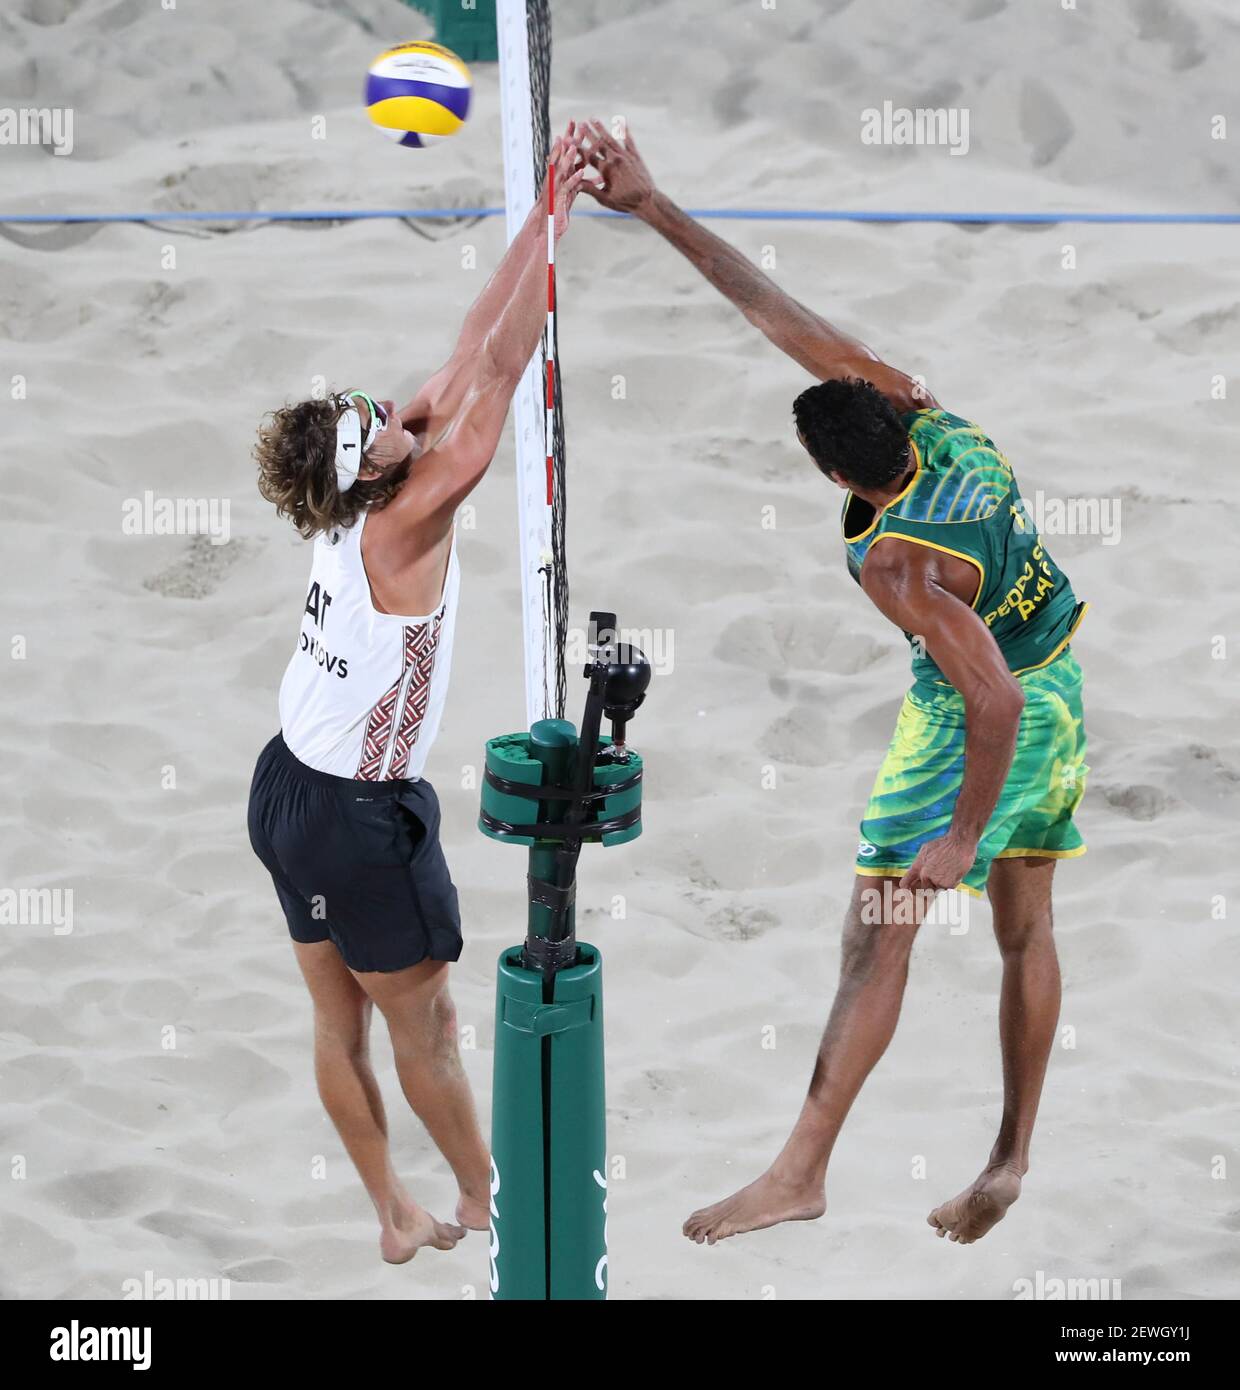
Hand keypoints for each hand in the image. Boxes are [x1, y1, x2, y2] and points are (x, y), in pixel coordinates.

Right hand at [547, 125, 585, 241]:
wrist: (544, 229)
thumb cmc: (557, 212)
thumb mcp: (569, 195)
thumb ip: (578, 183)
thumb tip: (588, 174)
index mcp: (559, 175)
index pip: (566, 153)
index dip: (571, 138)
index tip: (576, 124)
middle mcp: (555, 178)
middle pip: (563, 155)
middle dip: (569, 139)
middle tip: (576, 124)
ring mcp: (555, 187)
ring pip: (562, 169)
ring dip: (569, 157)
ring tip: (575, 145)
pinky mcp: (557, 199)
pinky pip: (567, 188)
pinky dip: (574, 180)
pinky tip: (580, 173)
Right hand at [575, 119, 656, 216]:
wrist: (647, 201)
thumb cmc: (625, 202)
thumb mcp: (605, 199)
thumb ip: (590, 190)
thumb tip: (575, 184)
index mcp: (606, 170)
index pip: (588, 156)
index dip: (577, 147)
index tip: (569, 140)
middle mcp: (615, 160)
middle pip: (598, 144)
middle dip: (588, 133)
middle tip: (579, 124)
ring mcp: (625, 156)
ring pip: (610, 139)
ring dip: (601, 129)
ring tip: (593, 119)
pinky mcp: (635, 155)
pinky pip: (628, 140)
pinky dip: (624, 130)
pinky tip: (621, 121)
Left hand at [899, 834, 977, 894]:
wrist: (959, 843)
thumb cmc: (944, 844)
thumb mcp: (925, 850)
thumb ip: (920, 863)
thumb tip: (917, 874)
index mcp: (917, 866)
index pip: (904, 884)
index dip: (906, 890)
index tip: (909, 893)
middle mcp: (924, 875)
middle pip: (921, 890)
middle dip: (926, 888)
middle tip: (935, 880)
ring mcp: (935, 881)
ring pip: (934, 890)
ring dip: (939, 886)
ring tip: (946, 872)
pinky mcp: (947, 885)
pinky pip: (946, 889)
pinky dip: (950, 884)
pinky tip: (954, 873)